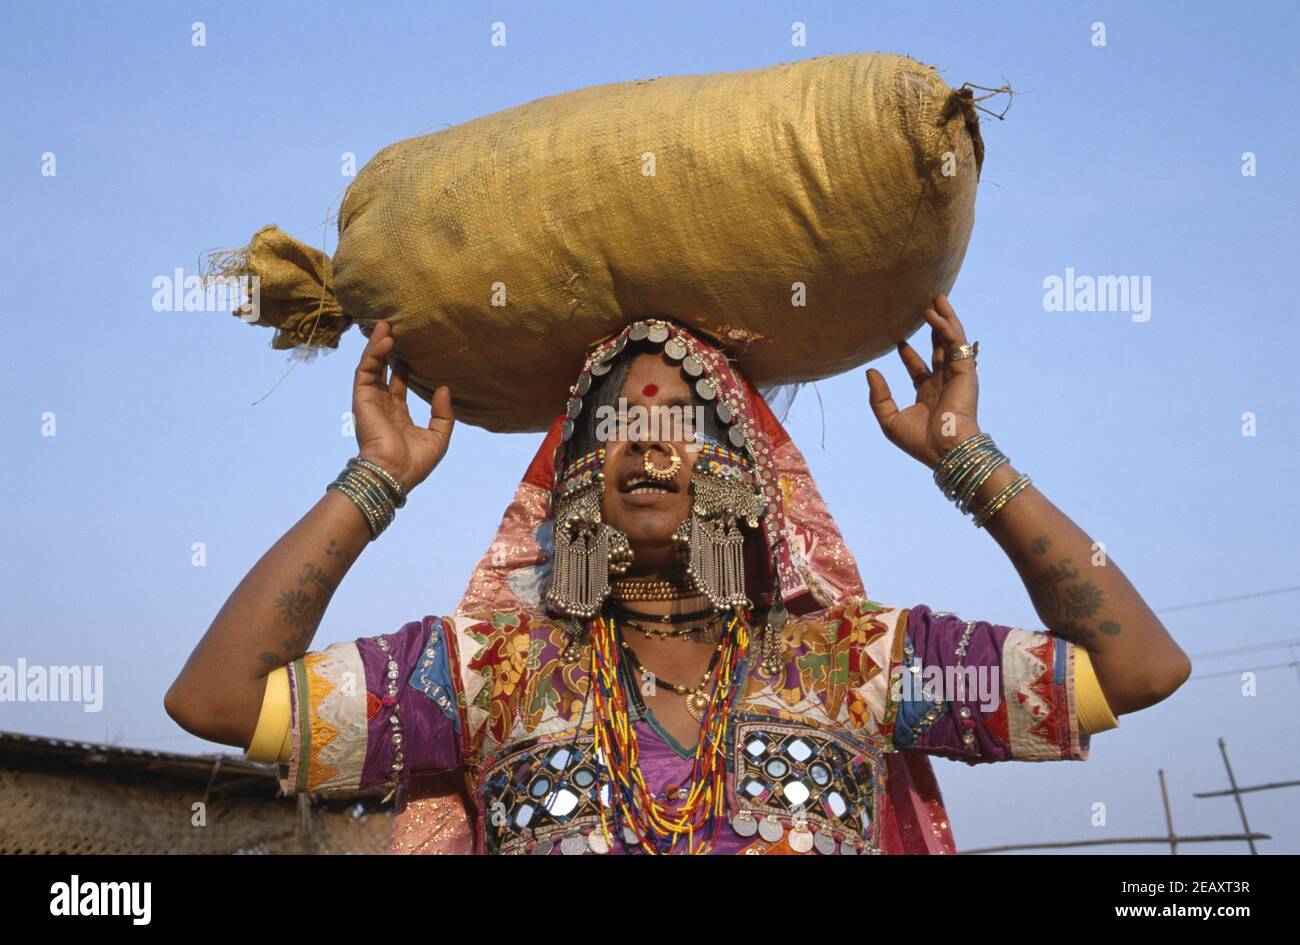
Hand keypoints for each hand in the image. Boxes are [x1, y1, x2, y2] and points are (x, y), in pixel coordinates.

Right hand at [352, 320, 454, 491]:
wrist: (394, 473)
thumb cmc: (415, 462)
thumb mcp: (439, 437)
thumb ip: (443, 414)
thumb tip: (443, 389)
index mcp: (397, 416)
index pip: (398, 386)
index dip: (403, 368)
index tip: (411, 350)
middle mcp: (382, 406)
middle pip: (382, 371)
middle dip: (387, 350)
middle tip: (395, 329)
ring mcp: (370, 402)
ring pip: (371, 366)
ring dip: (377, 345)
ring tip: (386, 325)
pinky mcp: (361, 398)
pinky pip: (366, 370)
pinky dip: (374, 354)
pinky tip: (386, 341)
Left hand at [865, 294, 980, 469]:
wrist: (946, 450)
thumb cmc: (920, 442)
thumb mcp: (890, 420)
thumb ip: (879, 396)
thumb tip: (870, 371)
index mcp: (927, 394)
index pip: (918, 368)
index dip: (908, 354)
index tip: (898, 340)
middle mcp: (943, 382)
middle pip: (937, 349)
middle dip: (931, 328)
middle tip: (921, 308)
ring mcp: (955, 374)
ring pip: (950, 340)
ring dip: (944, 318)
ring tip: (935, 297)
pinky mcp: (965, 369)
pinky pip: (955, 342)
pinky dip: (945, 326)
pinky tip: (934, 313)